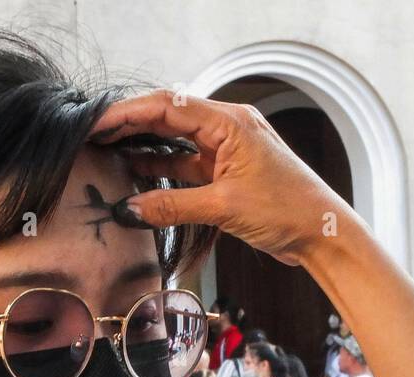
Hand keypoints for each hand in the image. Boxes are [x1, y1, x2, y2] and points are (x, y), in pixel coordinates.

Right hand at [89, 90, 354, 265]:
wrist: (320, 233)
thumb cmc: (287, 211)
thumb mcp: (223, 208)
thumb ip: (172, 206)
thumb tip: (129, 209)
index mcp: (230, 122)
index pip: (168, 106)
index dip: (128, 113)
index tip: (97, 124)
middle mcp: (228, 128)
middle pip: (168, 116)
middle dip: (130, 124)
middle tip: (93, 136)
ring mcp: (227, 150)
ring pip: (175, 141)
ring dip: (142, 146)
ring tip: (106, 152)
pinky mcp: (226, 173)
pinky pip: (185, 164)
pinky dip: (160, 168)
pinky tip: (135, 173)